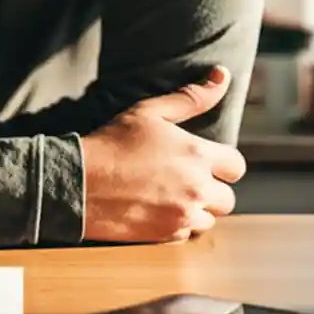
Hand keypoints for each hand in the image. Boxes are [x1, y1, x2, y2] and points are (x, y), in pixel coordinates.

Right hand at [80, 66, 245, 242]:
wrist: (78, 182)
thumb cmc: (111, 143)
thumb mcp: (149, 112)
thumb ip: (190, 97)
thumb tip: (222, 76)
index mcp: (197, 155)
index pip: (236, 166)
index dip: (223, 164)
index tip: (205, 163)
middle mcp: (197, 189)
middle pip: (227, 198)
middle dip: (211, 190)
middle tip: (185, 181)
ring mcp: (182, 216)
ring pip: (208, 220)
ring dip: (195, 211)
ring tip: (169, 197)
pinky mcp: (165, 237)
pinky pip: (185, 235)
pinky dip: (175, 226)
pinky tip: (155, 211)